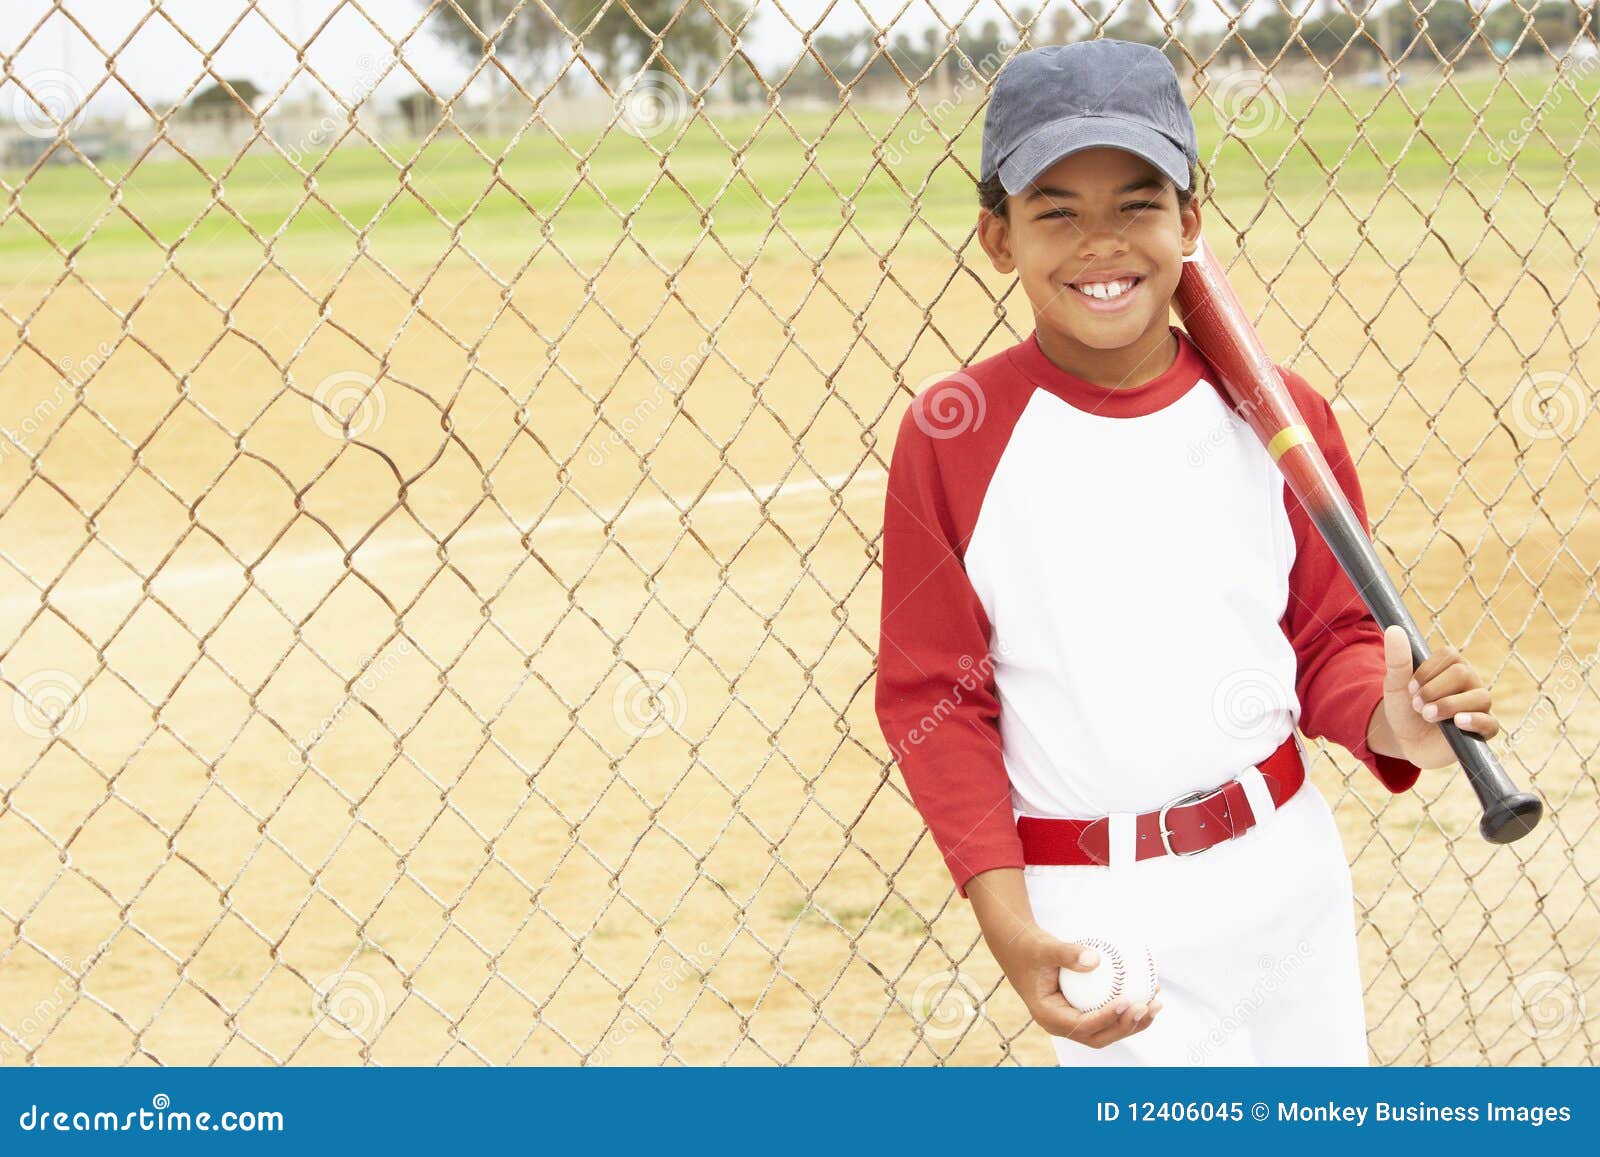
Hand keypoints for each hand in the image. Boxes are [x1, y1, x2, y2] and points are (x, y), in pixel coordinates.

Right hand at [992, 924, 1161, 1048]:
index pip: (1081, 1026)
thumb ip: (1067, 954)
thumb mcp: (1044, 947)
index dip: (1105, 1018)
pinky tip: (1147, 993)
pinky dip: (1127, 1009)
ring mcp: (1073, 1021)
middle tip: (1145, 1006)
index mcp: (1049, 1017)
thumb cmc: (1031, 948)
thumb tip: (1095, 959)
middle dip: (1125, 1026)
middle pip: (1098, 1036)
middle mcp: (1062, 1025)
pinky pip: (1108, 1015)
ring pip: (1107, 1031)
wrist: (1022, 951)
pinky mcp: (1082, 1013)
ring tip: (1155, 1004)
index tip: (1126, 1002)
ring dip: (1132, 1022)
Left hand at [1374, 624, 1501, 768]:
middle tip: (1416, 705)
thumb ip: (1397, 659)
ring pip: (1480, 696)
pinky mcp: (1482, 731)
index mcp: (1452, 668)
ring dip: (1448, 705)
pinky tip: (1457, 722)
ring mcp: (1478, 707)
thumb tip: (1394, 629)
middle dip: (1433, 690)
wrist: (1405, 741)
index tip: (1410, 687)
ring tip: (1427, 715)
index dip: (1427, 670)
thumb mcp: (1396, 685)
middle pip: (1463, 673)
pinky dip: (1475, 720)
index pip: (1450, 655)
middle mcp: (1470, 684)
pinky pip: (1490, 723)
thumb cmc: (1405, 709)